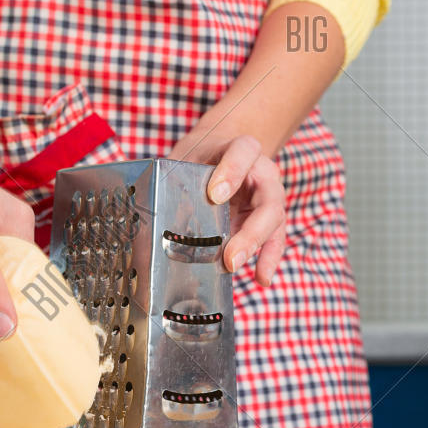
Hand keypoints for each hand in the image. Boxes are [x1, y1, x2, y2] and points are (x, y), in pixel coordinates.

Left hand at [170, 130, 285, 284]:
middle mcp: (264, 173)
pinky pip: (275, 239)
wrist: (224, 150)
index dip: (232, 172)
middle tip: (230, 255)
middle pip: (269, 199)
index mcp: (243, 149)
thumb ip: (179, 176)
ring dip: (257, 248)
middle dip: (251, 231)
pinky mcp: (269, 219)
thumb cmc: (204, 156)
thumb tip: (152, 208)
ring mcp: (270, 197)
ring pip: (274, 221)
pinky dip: (268, 259)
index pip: (244, 153)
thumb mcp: (189, 156)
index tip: (214, 195)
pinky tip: (261, 278)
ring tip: (236, 267)